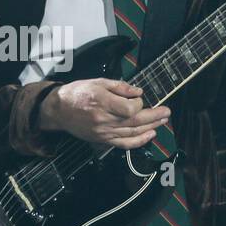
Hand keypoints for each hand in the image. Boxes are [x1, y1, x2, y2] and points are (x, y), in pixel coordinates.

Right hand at [39, 78, 170, 148]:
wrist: (58, 110)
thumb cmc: (77, 93)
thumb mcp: (98, 82)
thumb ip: (120, 87)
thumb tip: (138, 92)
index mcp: (103, 103)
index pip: (131, 108)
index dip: (139, 103)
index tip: (137, 97)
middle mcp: (105, 120)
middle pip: (136, 121)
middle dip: (154, 116)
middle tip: (167, 112)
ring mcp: (104, 132)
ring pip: (133, 132)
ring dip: (151, 127)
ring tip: (162, 121)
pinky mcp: (103, 140)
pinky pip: (124, 143)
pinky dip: (139, 141)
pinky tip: (150, 135)